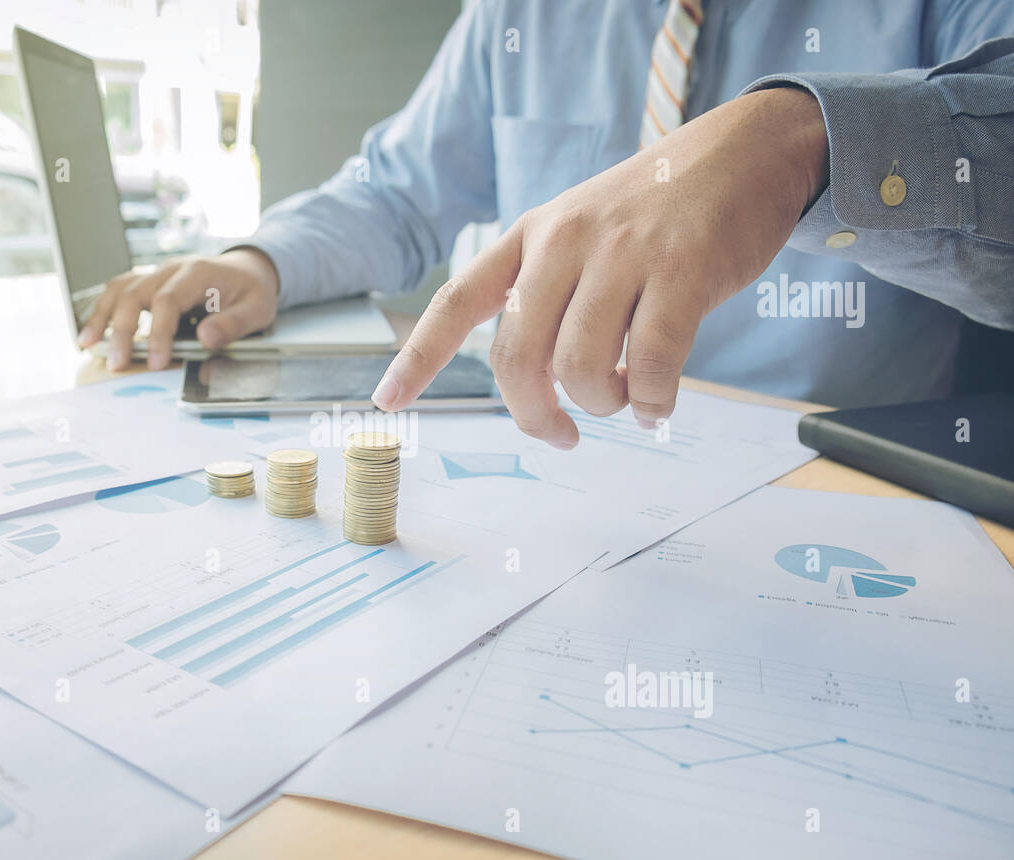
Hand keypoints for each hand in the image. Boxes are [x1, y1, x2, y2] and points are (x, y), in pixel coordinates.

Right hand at [79, 247, 279, 370]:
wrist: (248, 270)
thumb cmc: (251, 292)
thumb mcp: (257, 309)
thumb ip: (233, 324)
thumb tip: (206, 339)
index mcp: (198, 273)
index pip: (168, 301)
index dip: (159, 333)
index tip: (157, 363)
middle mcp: (171, 269)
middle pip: (135, 294)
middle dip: (123, 331)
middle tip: (117, 364)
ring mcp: (157, 273)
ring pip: (120, 289)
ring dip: (102, 318)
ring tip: (86, 346)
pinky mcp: (149, 281)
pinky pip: (119, 290)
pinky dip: (102, 310)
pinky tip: (91, 332)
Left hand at [371, 87, 828, 447]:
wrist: (745, 151)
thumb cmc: (658, 209)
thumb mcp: (582, 228)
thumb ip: (551, 292)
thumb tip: (540, 383)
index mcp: (531, 234)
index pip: (458, 300)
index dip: (418, 357)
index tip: (388, 402)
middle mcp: (565, 240)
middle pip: (517, 355)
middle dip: (534, 414)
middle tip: (562, 434)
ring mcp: (623, 253)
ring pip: (579, 366)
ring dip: (600, 405)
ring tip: (622, 400)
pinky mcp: (682, 270)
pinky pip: (651, 364)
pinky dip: (651, 401)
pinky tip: (658, 405)